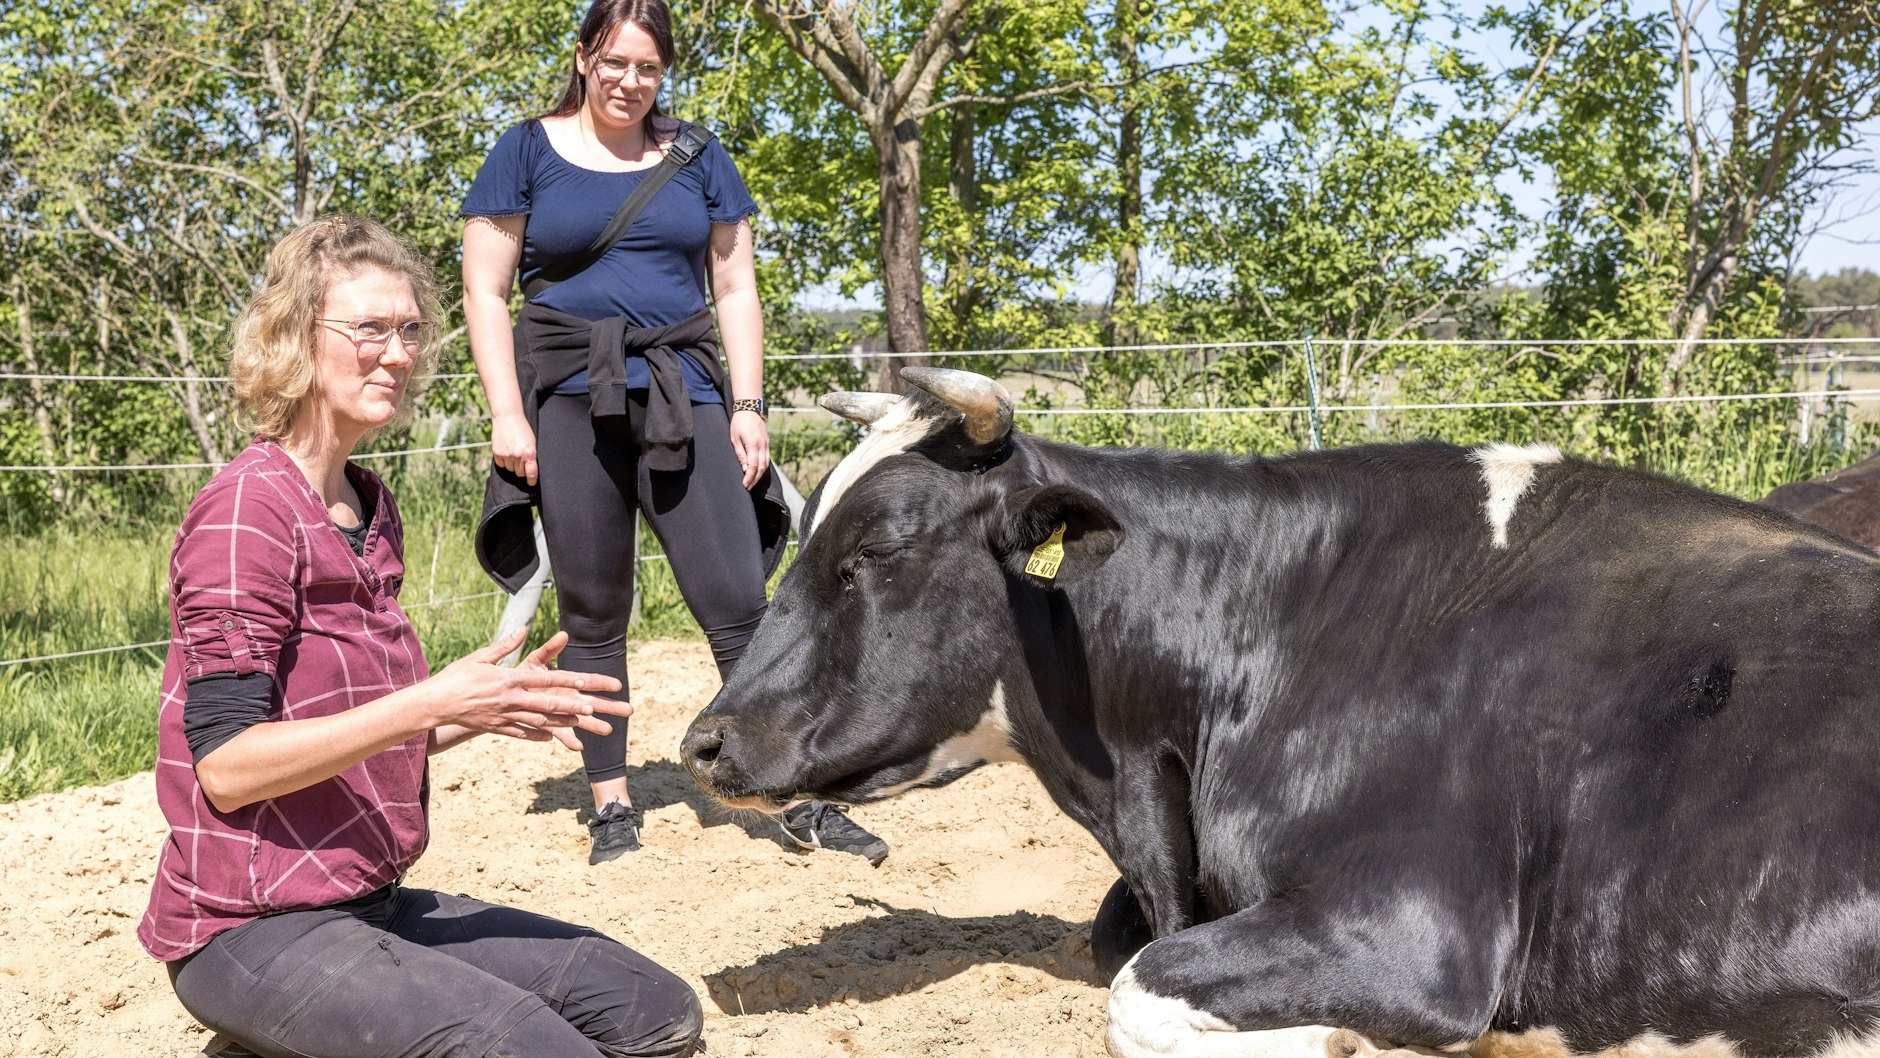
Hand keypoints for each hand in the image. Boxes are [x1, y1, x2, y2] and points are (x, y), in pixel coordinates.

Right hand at [426, 628, 628, 749]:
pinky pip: (521, 734)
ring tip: (578, 723)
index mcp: (508, 679)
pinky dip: (537, 735)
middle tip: (591, 708)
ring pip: (537, 721)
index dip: (566, 680)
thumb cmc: (457, 677)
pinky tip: (550, 737)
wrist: (435, 703)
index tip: (585, 681)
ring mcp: (503, 716)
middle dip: (570, 706)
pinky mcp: (496, 728)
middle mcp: (509, 699)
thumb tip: (523, 629)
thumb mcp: (480, 657)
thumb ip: (505, 645)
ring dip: (559, 722)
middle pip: (546, 704)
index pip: (543, 679)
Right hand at [491, 414, 537, 486]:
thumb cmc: (522, 429)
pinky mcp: (497, 453)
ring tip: (513, 453)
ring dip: (512, 465)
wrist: (508, 417)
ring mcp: (506, 455)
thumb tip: (529, 470)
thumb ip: (531, 455)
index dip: (532, 480)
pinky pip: (501, 465)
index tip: (531, 483)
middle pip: (520, 473)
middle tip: (521, 460)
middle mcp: (518, 456)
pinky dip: (503, 461)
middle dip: (521, 469)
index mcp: (529, 453)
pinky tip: (506, 452)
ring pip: (510, 469)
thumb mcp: (532, 442)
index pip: (531, 473)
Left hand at [729, 408, 769, 489]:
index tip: (745, 484)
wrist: (749, 409)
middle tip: (748, 486)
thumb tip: (744, 468)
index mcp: (753, 444)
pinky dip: (763, 467)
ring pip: (766, 464)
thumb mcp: (735, 438)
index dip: (749, 477)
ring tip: (752, 481)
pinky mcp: (767, 443)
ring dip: (760, 474)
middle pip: (762, 467)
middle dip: (755, 479)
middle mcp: (762, 445)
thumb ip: (740, 454)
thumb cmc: (739, 423)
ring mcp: (766, 444)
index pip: (754, 466)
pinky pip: (767, 458)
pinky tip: (758, 471)